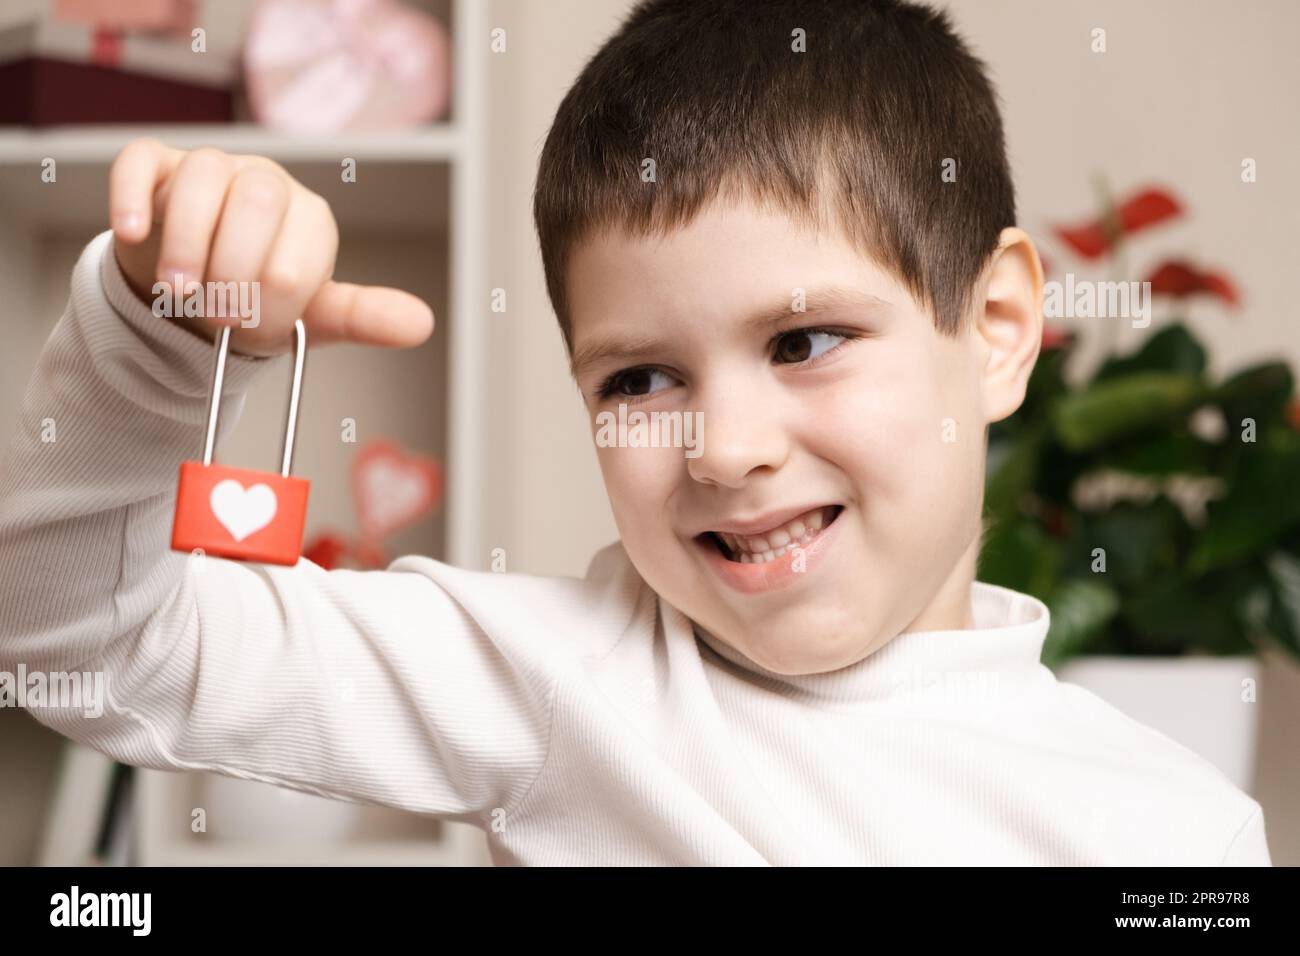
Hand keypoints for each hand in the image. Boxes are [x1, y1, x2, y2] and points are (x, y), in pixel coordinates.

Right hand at [108, 139, 434, 356]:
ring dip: (188, 239)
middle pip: (259, 201)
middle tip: (215, 313)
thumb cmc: (257, 300)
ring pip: (206, 177)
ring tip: (178, 290)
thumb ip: (363, 317)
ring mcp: (213, 170)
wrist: (194, 297)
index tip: (247, 327)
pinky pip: (144, 162)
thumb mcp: (312, 316)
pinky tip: (133, 233)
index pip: (299, 245)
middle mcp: (267, 184)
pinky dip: (134, 195)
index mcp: (310, 219)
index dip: (271, 294)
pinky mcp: (159, 168)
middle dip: (235, 265)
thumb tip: (421, 325)